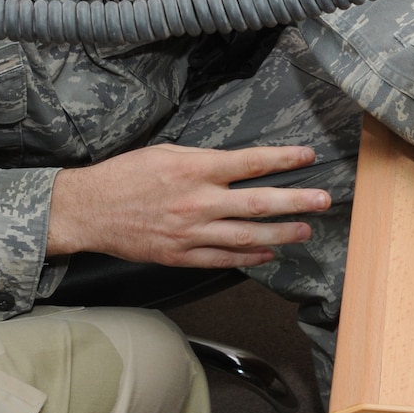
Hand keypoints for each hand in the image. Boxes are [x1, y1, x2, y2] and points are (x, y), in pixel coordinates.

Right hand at [46, 144, 329, 267]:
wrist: (90, 210)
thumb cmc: (125, 176)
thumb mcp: (165, 153)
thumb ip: (202, 160)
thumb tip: (235, 165)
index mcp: (194, 170)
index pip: (250, 163)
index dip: (283, 159)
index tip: (307, 156)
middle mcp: (198, 202)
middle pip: (258, 203)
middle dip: (296, 201)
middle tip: (323, 200)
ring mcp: (191, 233)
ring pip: (246, 236)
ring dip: (280, 233)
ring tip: (304, 230)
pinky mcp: (181, 255)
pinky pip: (223, 259)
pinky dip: (249, 258)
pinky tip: (268, 254)